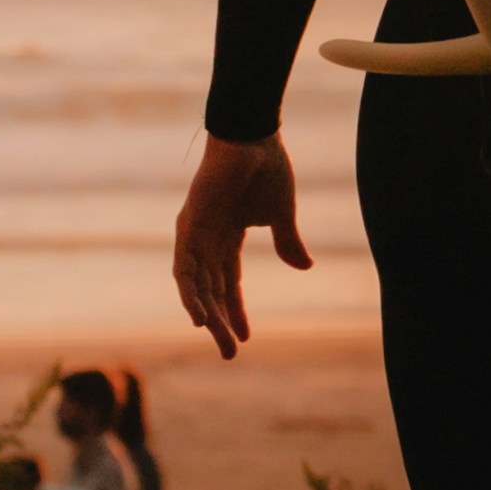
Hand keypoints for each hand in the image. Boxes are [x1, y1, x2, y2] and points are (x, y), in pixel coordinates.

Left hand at [175, 134, 308, 355]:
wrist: (253, 136)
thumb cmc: (267, 167)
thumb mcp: (281, 214)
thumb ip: (288, 242)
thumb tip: (306, 268)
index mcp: (227, 237)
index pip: (228, 283)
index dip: (236, 311)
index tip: (247, 339)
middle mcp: (206, 240)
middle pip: (211, 291)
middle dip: (221, 322)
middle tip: (231, 353)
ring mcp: (195, 234)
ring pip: (196, 286)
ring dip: (206, 315)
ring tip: (218, 340)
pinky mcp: (188, 226)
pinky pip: (184, 268)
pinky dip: (190, 294)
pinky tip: (198, 317)